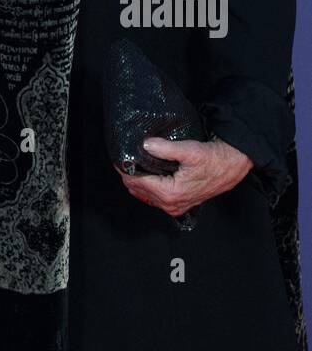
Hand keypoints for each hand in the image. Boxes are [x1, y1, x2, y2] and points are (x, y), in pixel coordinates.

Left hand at [114, 137, 252, 215]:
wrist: (232, 165)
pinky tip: (146, 174)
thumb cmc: (214, 159)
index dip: (125, 170)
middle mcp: (171, 204)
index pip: (137, 183)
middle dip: (129, 175)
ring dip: (138, 181)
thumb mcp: (189, 150)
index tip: (118, 158)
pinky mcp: (180, 202)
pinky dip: (148, 186)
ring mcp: (176, 206)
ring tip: (131, 164)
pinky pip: (156, 197)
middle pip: (139, 190)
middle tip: (123, 158)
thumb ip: (165, 148)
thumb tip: (145, 144)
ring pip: (146, 195)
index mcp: (171, 193)